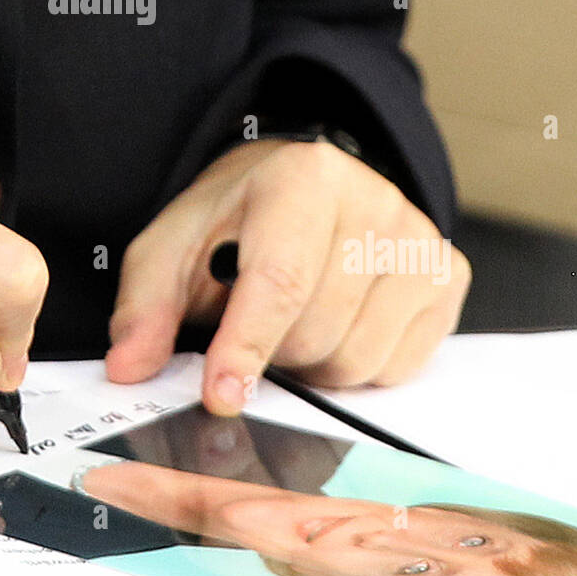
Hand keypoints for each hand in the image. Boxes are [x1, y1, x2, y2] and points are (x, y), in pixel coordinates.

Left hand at [106, 138, 469, 412]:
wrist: (299, 185)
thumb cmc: (234, 221)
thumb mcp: (173, 247)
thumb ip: (145, 306)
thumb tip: (129, 368)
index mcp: (303, 178)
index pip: (279, 280)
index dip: (246, 347)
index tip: (221, 396)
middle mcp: (374, 200)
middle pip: (318, 332)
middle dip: (273, 354)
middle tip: (251, 327)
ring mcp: (420, 238)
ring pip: (359, 359)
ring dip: (313, 365)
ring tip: (295, 321)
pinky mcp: (448, 275)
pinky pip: (398, 366)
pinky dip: (358, 366)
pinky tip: (338, 323)